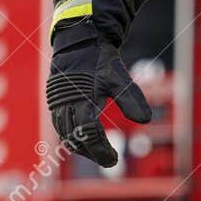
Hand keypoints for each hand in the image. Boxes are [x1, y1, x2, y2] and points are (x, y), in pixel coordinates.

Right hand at [45, 22, 150, 167]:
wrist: (78, 40)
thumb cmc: (99, 59)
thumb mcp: (118, 77)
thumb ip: (131, 98)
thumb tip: (145, 121)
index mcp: (81, 99)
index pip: (89, 134)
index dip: (101, 150)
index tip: (114, 160)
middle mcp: (65, 104)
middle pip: (76, 139)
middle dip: (92, 153)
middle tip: (110, 159)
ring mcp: (57, 104)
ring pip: (65, 135)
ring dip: (81, 147)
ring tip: (99, 152)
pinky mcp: (55, 102)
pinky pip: (61, 127)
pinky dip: (73, 137)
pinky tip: (85, 140)